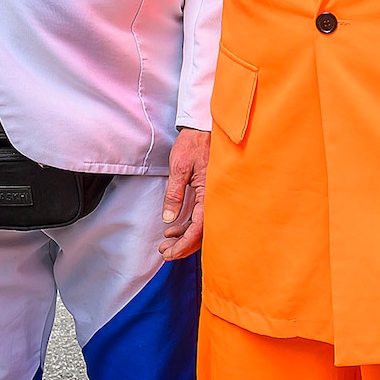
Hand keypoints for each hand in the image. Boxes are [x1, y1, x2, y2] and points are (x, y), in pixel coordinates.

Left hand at [159, 125, 208, 259]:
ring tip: (166, 242)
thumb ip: (175, 195)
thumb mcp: (180, 168)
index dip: (183, 244)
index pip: (198, 228)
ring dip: (185, 237)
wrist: (203, 126)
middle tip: (165, 252)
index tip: (169, 253)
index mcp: (210, 193)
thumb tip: (169, 219)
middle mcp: (215, 197)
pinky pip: (202, 216)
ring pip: (202, 227)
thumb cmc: (194, 143)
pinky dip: (189, 225)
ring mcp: (214, 196)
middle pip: (202, 233)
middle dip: (183, 246)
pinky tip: (175, 226)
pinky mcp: (210, 193)